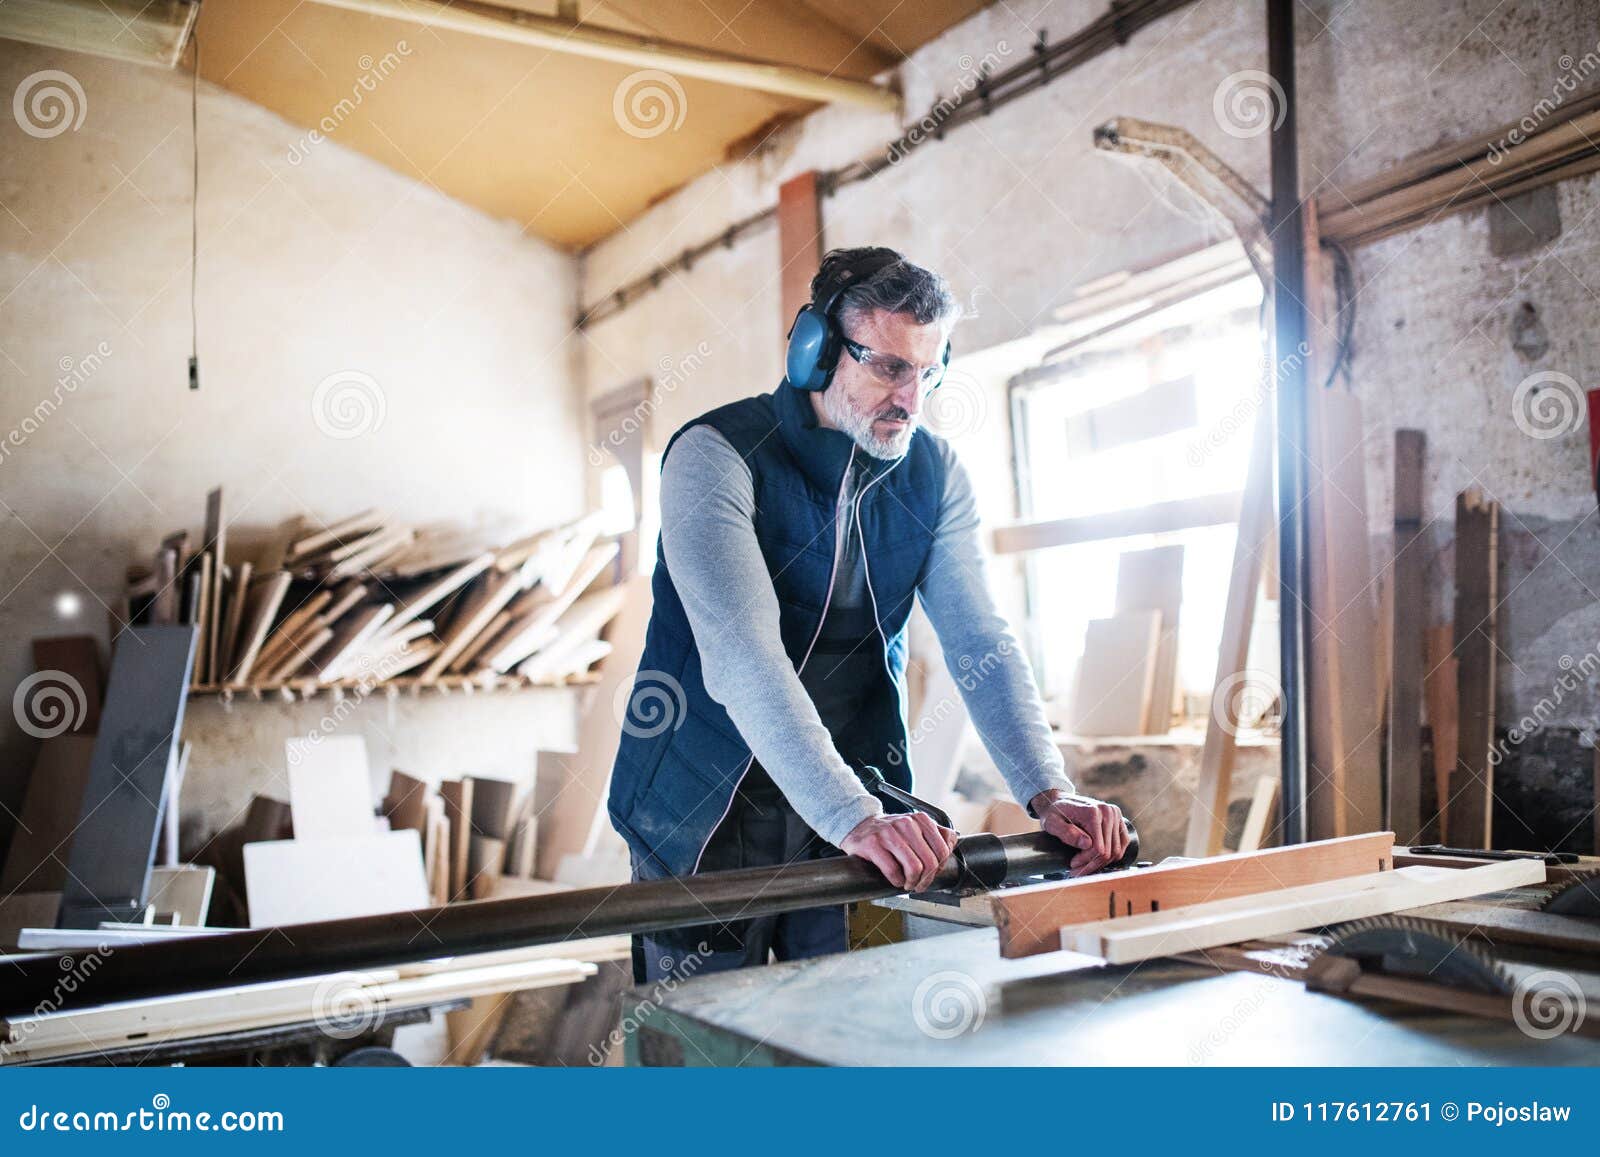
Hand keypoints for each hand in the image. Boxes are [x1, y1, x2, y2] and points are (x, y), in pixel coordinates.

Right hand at [840, 812, 958, 891]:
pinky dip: (896, 881)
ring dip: (912, 882)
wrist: (859, 826)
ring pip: (914, 868)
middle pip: (930, 861)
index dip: (940, 868)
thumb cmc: (890, 831)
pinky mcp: (872, 844)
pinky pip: (893, 871)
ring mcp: (888, 833)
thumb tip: (952, 846)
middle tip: (920, 885)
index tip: (932, 874)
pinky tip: (895, 879)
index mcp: (920, 819)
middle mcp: (906, 823)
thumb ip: (937, 834)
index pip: (943, 850)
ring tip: (908, 884)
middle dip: (927, 879)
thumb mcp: (915, 826)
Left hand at [1030, 789, 1129, 876]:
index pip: (1098, 848)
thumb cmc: (1053, 812)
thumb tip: (1087, 844)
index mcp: (1093, 812)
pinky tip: (1097, 859)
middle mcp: (1108, 812)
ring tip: (1086, 866)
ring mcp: (1115, 815)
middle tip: (1077, 871)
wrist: (1059, 801)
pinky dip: (1112, 855)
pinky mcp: (1119, 819)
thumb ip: (1067, 832)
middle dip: (1092, 865)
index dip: (1086, 861)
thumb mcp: (1052, 823)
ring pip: (1117, 851)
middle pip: (1109, 851)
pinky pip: (1122, 843)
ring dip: (1102, 863)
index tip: (1073, 865)